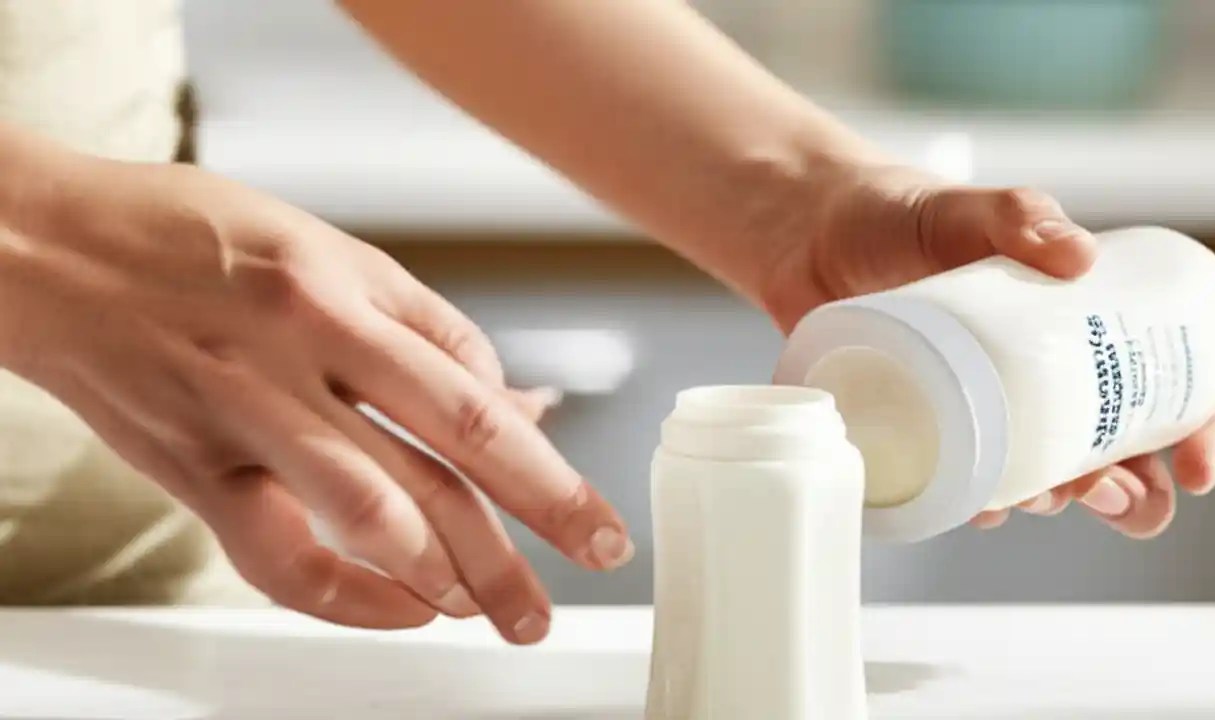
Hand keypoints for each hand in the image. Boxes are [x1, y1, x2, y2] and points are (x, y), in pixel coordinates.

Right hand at [0, 147, 632, 639]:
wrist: (45, 249)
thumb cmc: (193, 237)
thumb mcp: (327, 249)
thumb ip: (425, 328)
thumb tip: (511, 402)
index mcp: (339, 294)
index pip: (471, 399)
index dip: (547, 471)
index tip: (594, 522)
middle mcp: (296, 357)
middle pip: (437, 468)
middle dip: (521, 543)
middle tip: (573, 585)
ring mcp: (239, 419)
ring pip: (367, 519)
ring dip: (448, 576)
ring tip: (498, 609)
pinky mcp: (189, 471)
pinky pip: (278, 559)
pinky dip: (349, 598)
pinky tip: (403, 609)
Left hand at [739, 161, 1214, 538]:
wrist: (807, 231)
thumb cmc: (897, 216)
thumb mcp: (966, 211)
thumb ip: (1020, 218)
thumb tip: (1079, 258)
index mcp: (1068, 331)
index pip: (1158, 393)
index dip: (1192, 436)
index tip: (1195, 467)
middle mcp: (1029, 378)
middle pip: (1108, 454)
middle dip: (1130, 494)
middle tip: (1112, 495)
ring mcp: (975, 409)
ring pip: (1040, 477)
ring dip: (1057, 501)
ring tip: (1048, 498)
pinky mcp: (920, 428)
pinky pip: (959, 483)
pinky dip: (977, 502)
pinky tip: (980, 506)